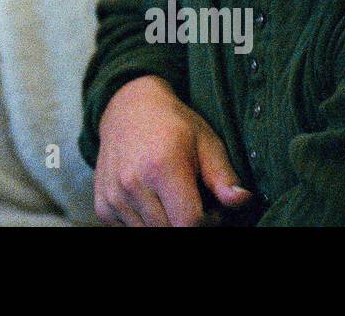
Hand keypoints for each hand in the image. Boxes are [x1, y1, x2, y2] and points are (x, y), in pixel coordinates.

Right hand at [94, 75, 251, 225]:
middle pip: (170, 232)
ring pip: (149, 235)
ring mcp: (113, 196)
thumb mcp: (206, 142)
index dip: (210, 222)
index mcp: (161, 167)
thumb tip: (242, 201)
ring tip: (174, 202)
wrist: (127, 108)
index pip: (190, 223)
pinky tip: (152, 202)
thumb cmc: (172, 125)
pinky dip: (145, 225)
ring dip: (167, 225)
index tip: (213, 208)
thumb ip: (223, 176)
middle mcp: (132, 183)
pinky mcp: (102, 206)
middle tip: (196, 205)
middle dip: (189, 225)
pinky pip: (128, 232)